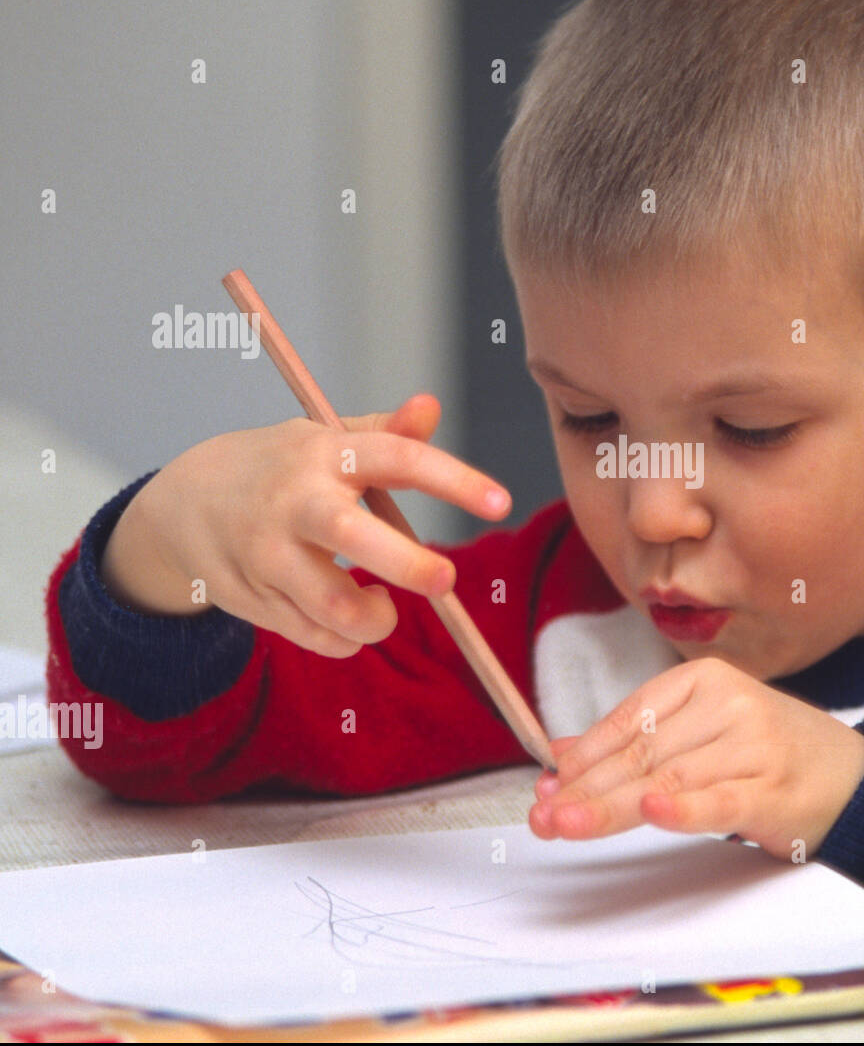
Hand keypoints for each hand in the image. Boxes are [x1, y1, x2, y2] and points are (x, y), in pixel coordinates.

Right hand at [99, 393, 511, 655]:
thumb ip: (384, 432)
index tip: (501, 502)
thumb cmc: (275, 468)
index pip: (396, 457)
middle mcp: (294, 503)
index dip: (452, 479)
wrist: (179, 506)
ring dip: (377, 619)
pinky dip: (348, 639)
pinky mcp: (253, 600)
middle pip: (354, 537)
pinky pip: (318, 638)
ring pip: (336, 608)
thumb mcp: (321, 438)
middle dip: (408, 565)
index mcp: (321, 454)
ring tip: (381, 604)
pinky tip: (348, 618)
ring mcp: (268, 555)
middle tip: (445, 579)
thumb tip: (431, 406)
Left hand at [528, 656, 863, 860]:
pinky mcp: (775, 788)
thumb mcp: (705, 731)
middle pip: (641, 751)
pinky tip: (651, 812)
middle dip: (585, 787)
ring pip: (667, 779)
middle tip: (544, 816)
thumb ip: (636, 737)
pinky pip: (719, 800)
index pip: (630, 718)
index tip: (547, 785)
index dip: (584, 754)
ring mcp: (754, 744)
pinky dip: (683, 809)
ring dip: (610, 806)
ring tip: (568, 825)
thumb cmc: (770, 753)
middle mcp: (730, 703)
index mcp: (707, 679)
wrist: (855, 779)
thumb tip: (561, 752)